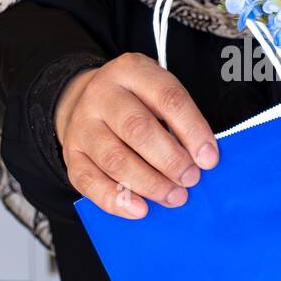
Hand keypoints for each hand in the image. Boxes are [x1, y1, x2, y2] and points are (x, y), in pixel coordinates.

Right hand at [55, 53, 217, 218]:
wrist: (86, 100)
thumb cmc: (135, 102)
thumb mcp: (157, 95)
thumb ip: (178, 121)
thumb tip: (202, 160)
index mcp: (131, 71)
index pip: (167, 98)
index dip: (192, 130)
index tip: (209, 158)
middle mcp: (102, 94)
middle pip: (138, 129)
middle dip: (170, 160)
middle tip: (191, 179)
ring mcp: (82, 124)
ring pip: (115, 159)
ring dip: (149, 183)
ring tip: (174, 197)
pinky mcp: (71, 154)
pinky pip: (89, 181)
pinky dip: (116, 200)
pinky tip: (140, 209)